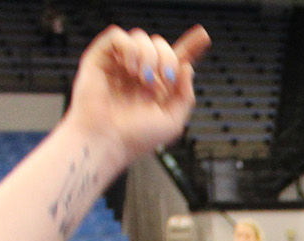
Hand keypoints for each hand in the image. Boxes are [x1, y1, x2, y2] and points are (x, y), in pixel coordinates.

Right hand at [64, 26, 208, 162]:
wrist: (108, 141)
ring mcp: (119, 64)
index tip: (204, 36)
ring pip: (140, 37)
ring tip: (143, 79)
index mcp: (157, 85)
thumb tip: (188, 67)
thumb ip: (185, 96)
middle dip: (168, 57)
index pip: (176, 59)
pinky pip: (117, 36)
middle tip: (165, 77)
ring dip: (149, 55)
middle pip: (160, 45)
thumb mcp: (173, 121)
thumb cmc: (136, 138)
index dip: (190, 46)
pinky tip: (131, 69)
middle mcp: (139, 72)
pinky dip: (129, 48)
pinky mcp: (100, 59)